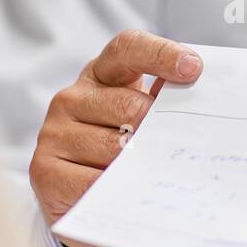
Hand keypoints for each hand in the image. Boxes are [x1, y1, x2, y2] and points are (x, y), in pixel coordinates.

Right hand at [29, 29, 201, 246]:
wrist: (77, 197)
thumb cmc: (119, 151)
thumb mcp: (140, 120)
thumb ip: (163, 103)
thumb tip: (201, 100)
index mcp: (100, 75)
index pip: (128, 49)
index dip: (161, 53)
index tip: (193, 68)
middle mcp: (71, 98)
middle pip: (130, 105)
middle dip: (160, 129)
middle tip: (180, 149)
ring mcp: (54, 132)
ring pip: (115, 148)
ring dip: (142, 165)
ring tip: (154, 176)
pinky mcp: (45, 169)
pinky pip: (95, 182)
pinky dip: (119, 190)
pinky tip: (131, 194)